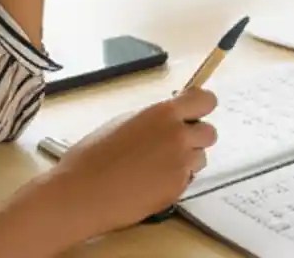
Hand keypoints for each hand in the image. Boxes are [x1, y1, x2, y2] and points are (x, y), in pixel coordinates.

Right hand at [51, 89, 218, 231]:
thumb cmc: (93, 154)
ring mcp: (181, 164)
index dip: (200, 107)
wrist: (84, 192)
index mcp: (163, 113)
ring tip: (157, 168)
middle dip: (195, 138)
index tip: (192, 113)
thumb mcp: (125, 122)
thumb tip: (170, 119)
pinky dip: (175, 180)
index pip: (205, 100)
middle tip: (174, 145)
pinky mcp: (178, 188)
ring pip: (200, 158)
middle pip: (209, 132)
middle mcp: (178, 136)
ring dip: (186, 160)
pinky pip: (187, 179)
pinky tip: (151, 183)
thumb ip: (155, 119)